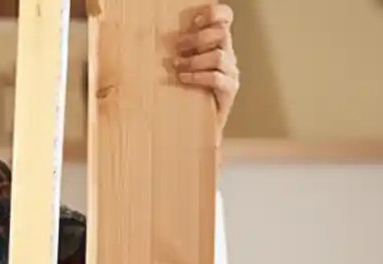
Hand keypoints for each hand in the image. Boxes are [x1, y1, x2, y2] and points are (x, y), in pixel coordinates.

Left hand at [174, 4, 239, 140]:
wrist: (194, 130)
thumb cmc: (183, 95)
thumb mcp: (179, 67)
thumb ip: (176, 51)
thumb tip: (152, 38)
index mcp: (217, 44)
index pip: (225, 19)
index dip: (214, 14)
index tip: (195, 20)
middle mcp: (227, 56)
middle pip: (222, 34)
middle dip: (198, 38)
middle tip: (178, 46)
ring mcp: (230, 73)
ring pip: (219, 55)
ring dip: (194, 59)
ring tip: (177, 66)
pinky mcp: (229, 91)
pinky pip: (217, 77)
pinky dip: (198, 76)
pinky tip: (183, 78)